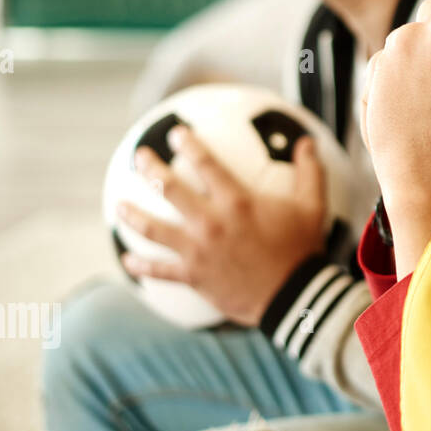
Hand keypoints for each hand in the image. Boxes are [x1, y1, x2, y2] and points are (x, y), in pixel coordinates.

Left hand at [118, 125, 327, 325]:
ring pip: (153, 229)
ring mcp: (198, 251)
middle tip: (139, 156)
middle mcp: (211, 223)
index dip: (189, 144)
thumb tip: (308, 143)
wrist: (292, 296)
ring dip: (132, 215)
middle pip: (170, 189)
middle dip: (150, 169)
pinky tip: (126, 260)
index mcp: (237, 202)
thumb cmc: (302, 248)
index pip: (206, 164)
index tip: (176, 133)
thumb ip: (310, 172)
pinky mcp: (193, 276)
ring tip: (119, 205)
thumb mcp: (312, 207)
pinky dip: (140, 266)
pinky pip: (159, 270)